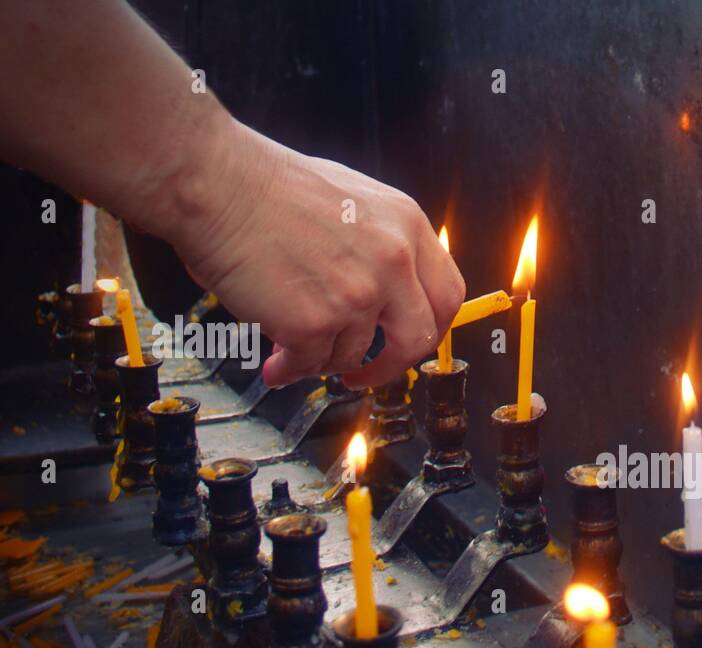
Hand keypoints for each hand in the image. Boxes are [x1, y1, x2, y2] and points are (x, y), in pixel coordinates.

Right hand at [166, 117, 463, 388]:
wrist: (214, 181)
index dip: (429, 327)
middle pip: (418, 338)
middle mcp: (393, 262)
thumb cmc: (266, 184)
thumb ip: (380, 245)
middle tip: (365, 371)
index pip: (447, 295)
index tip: (407, 341)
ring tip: (293, 346)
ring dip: (323, 359)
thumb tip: (384, 295)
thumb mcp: (354, 200)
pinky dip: (291, 369)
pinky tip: (276, 362)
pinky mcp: (314, 322)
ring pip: (354, 354)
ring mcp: (356, 295)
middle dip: (391, 364)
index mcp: (407, 227)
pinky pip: (310, 363)